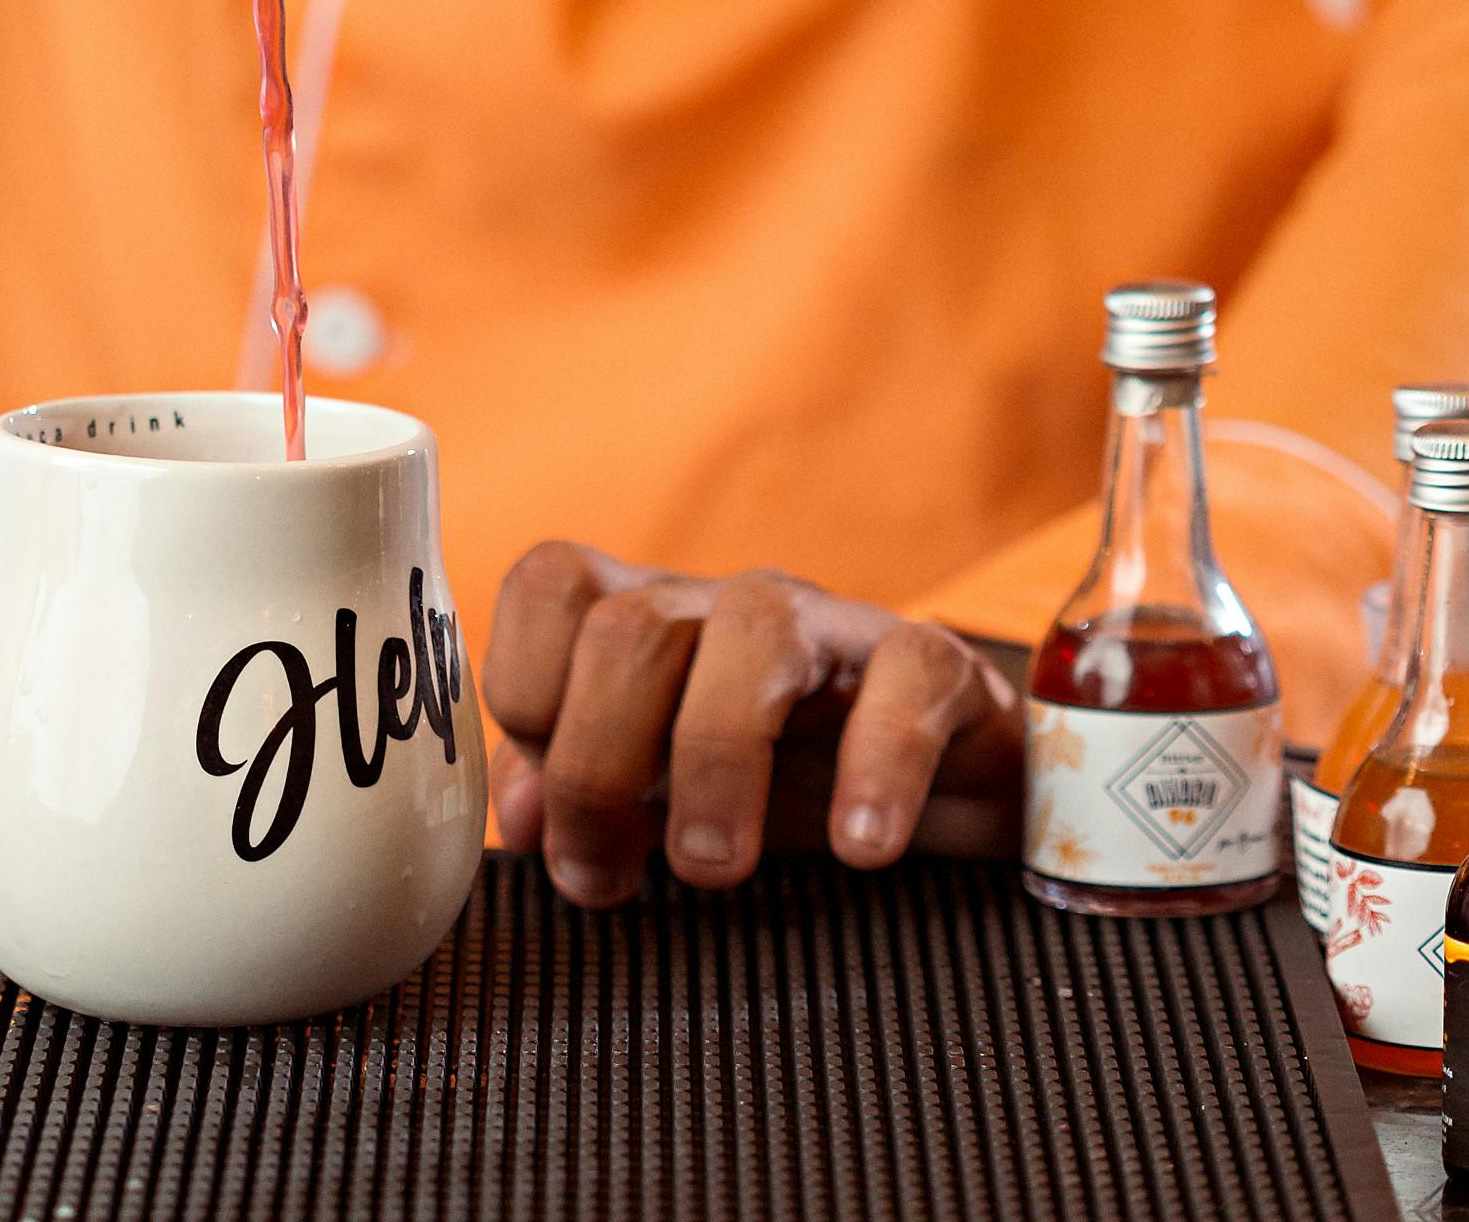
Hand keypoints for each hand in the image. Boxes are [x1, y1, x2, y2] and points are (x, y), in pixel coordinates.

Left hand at [482, 544, 1022, 909]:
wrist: (947, 801)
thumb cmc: (777, 794)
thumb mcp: (659, 798)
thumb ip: (573, 786)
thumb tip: (522, 813)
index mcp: (652, 624)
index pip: (552, 585)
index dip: (525, 692)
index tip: (543, 826)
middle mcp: (731, 609)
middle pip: (633, 624)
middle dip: (600, 763)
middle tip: (611, 882)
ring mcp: (835, 629)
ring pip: (757, 626)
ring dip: (716, 755)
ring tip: (714, 870)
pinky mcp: (937, 668)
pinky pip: (912, 674)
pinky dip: (881, 764)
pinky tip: (861, 851)